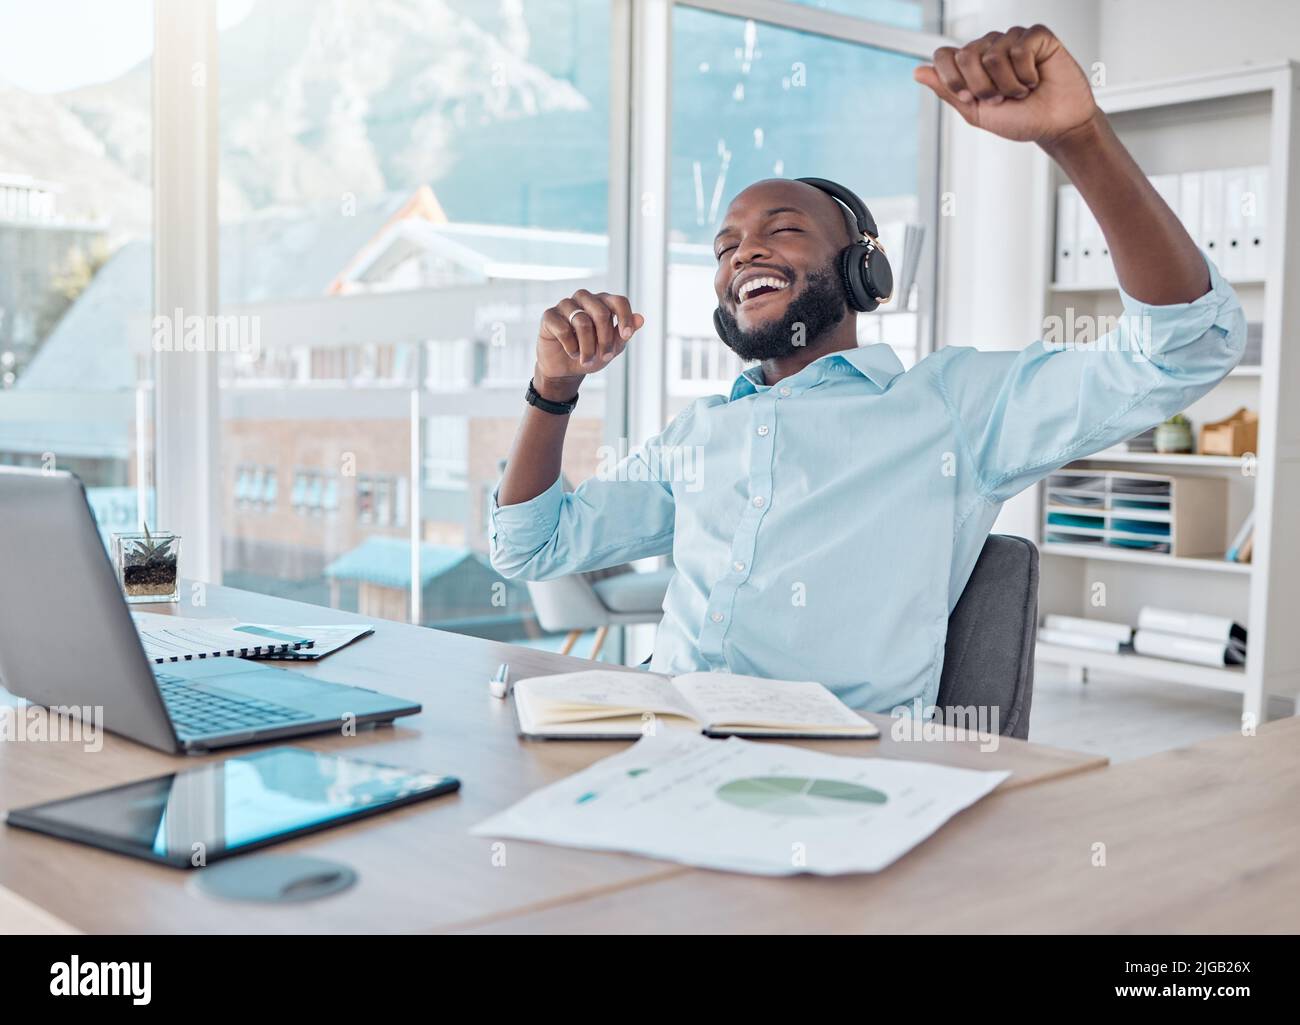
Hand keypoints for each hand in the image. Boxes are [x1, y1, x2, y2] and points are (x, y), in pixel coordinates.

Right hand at [534, 289, 644, 397]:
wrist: (566, 370)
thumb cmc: (591, 354)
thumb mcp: (612, 347)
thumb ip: (625, 333)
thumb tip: (641, 319)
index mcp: (603, 302)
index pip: (619, 301)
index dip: (625, 317)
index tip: (626, 336)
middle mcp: (585, 299)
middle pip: (601, 312)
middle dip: (605, 339)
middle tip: (606, 357)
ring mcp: (566, 305)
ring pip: (582, 322)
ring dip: (588, 347)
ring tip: (587, 360)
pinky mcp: (549, 316)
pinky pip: (564, 329)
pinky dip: (571, 346)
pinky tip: (572, 352)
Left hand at [914, 25, 1098, 145]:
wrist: (1055, 125)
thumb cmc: (1020, 119)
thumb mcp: (976, 112)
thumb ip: (948, 90)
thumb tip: (917, 71)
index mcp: (971, 65)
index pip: (944, 55)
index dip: (951, 78)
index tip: (968, 97)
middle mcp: (989, 47)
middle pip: (966, 55)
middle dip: (983, 87)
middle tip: (1002, 98)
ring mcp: (1012, 38)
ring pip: (993, 55)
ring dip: (1009, 84)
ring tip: (1022, 91)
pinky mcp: (1037, 35)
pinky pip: (1019, 48)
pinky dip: (1027, 73)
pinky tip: (1036, 79)